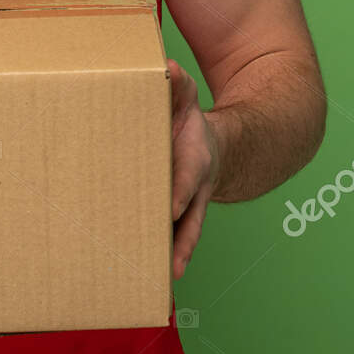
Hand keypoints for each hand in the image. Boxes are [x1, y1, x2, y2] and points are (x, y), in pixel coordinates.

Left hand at [167, 58, 219, 281]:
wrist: (208, 147)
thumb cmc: (187, 122)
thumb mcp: (185, 98)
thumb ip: (178, 86)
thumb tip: (167, 69)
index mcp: (196, 162)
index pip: (187, 181)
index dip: (180, 194)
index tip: (171, 208)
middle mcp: (192, 191)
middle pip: (188, 221)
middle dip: (179, 241)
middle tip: (170, 263)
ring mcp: (184, 209)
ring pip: (180, 238)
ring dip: (171, 259)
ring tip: (161, 284)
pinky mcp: (171, 218)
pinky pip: (167, 241)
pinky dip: (160, 259)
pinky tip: (145, 280)